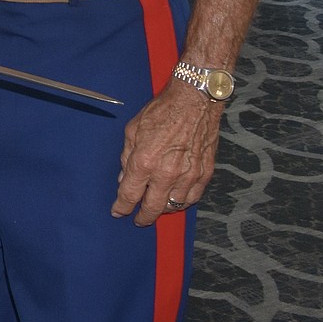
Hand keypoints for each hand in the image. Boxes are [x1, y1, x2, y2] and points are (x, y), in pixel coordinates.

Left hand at [110, 85, 222, 225]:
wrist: (195, 102)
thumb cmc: (163, 111)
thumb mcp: (132, 130)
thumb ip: (126, 156)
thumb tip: (123, 177)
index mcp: (144, 161)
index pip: (129, 195)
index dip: (121, 207)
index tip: (118, 212)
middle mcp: (166, 173)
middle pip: (152, 208)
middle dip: (142, 217)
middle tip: (138, 220)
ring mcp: (188, 175)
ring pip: (174, 205)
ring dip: (163, 208)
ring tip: (156, 206)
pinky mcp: (204, 173)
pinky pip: (193, 198)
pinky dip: (183, 201)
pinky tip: (176, 198)